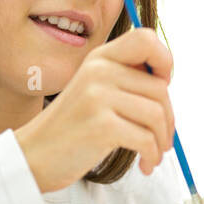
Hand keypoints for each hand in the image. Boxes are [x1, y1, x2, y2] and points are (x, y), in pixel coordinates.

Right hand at [14, 28, 173, 192]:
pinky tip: (145, 164)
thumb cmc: (72, 128)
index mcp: (100, 58)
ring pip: (157, 115)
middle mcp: (99, 71)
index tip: (163, 86)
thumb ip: (125, 80)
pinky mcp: (101, 126)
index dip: (164, 61)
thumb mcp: (94, 90)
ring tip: (153, 154)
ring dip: (161, 141)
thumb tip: (166, 82)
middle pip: (160, 88)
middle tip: (163, 139)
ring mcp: (98, 97)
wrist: (34, 156)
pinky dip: (152, 155)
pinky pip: (146, 139)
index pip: (146, 39)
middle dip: (168, 119)